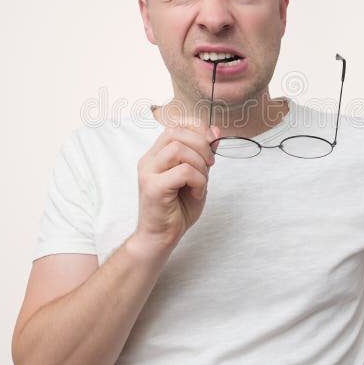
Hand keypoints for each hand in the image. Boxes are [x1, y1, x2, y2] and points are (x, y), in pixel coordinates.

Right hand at [133, 119, 219, 256]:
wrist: (160, 238)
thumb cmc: (177, 209)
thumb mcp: (196, 177)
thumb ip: (203, 155)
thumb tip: (215, 131)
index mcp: (156, 155)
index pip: (175, 126)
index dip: (196, 129)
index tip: (211, 144)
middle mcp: (149, 160)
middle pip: (175, 132)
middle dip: (201, 145)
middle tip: (210, 165)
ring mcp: (148, 173)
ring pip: (178, 149)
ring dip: (199, 164)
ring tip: (201, 182)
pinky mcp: (154, 187)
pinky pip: (183, 171)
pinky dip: (198, 181)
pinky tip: (196, 193)